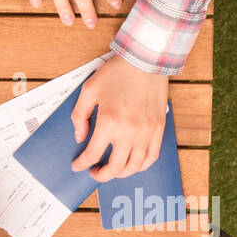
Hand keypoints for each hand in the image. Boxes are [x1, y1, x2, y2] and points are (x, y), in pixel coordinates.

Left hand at [70, 55, 169, 180]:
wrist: (145, 61)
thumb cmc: (117, 73)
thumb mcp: (89, 91)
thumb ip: (80, 116)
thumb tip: (80, 137)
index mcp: (109, 121)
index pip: (93, 154)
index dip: (82, 164)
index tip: (77, 166)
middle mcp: (129, 131)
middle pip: (115, 167)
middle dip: (101, 175)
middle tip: (94, 172)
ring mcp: (146, 132)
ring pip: (135, 166)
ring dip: (121, 173)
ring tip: (112, 169)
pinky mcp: (158, 129)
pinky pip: (152, 156)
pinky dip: (141, 165)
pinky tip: (132, 164)